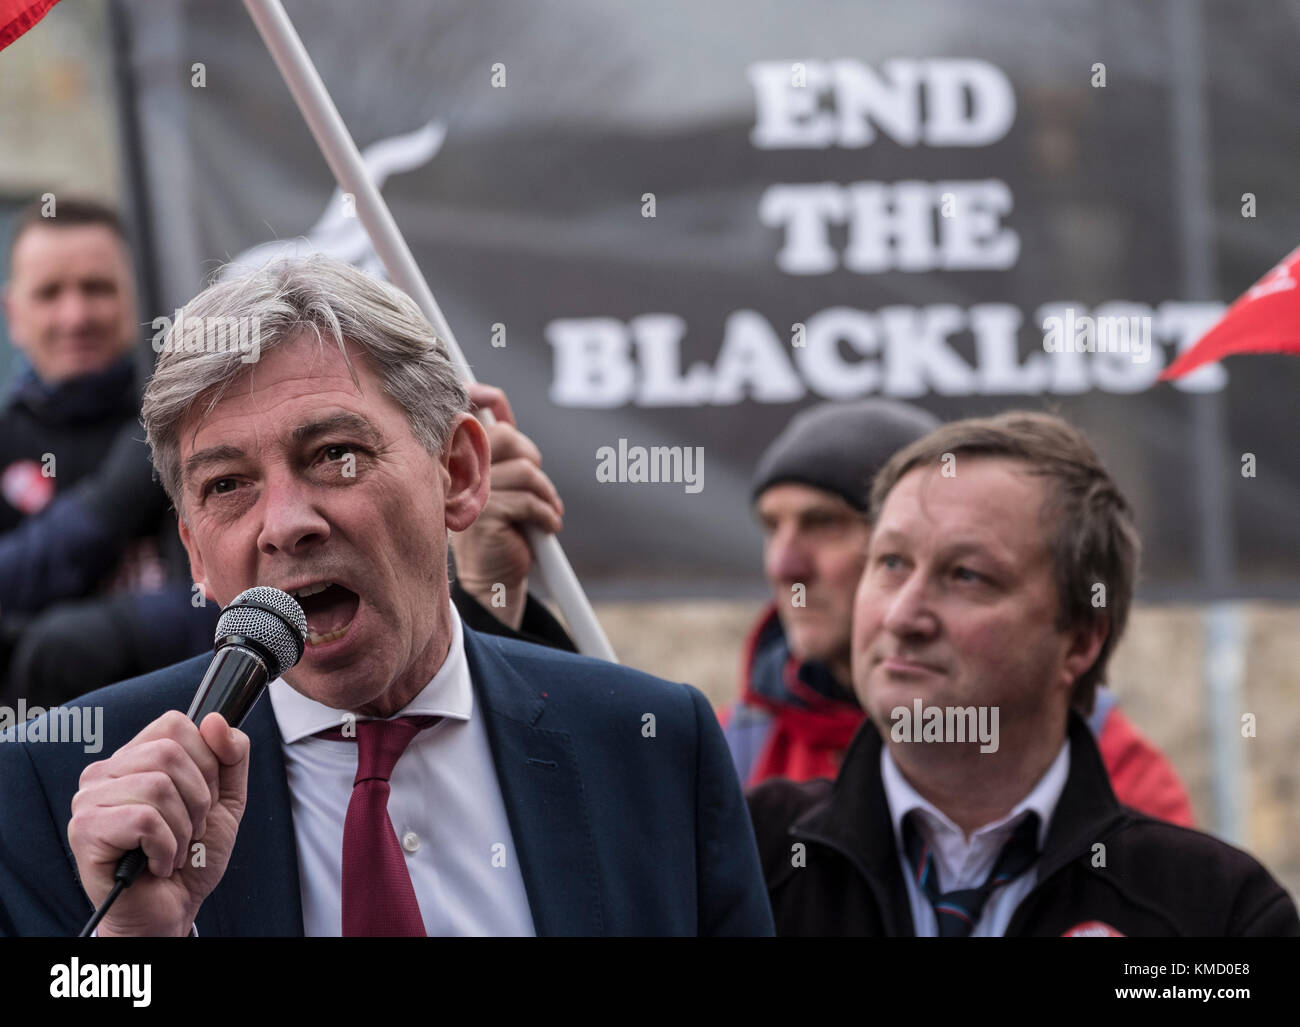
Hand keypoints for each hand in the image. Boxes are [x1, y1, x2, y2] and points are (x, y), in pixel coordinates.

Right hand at [68, 710, 248, 936]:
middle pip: (168, 752)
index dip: (205, 760)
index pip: (174, 724)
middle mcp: (106, 772)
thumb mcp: (228, 798)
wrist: (173, 910)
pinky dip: (165, 846)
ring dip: (182, 827)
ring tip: (173, 848)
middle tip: (190, 829)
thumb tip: (215, 720)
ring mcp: (90, 800)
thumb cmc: (192, 856)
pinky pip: (143, 820)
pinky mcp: (85, 830)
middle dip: (198, 798)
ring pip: (157, 786)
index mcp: (136, 757)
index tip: (205, 797)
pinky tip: (157, 862)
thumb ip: (231, 755)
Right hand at [450, 383, 563, 629]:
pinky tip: (545, 527)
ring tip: (546, 513)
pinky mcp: (487, 515)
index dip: (480, 397)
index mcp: (455, 460)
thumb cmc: (498, 527)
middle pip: (508, 436)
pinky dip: (546, 515)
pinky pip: (530, 501)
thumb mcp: (497, 480)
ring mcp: (470, 494)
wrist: (493, 577)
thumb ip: (495, 442)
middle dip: (532, 460)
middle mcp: (456, 473)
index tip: (490, 395)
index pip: (465, 416)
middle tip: (537, 488)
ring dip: (546, 495)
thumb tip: (492, 399)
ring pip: (527, 471)